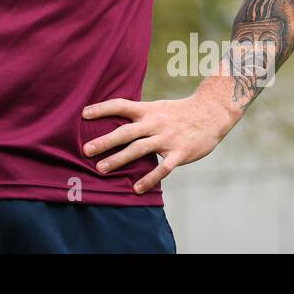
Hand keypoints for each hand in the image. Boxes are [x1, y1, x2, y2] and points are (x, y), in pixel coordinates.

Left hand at [82, 91, 234, 194]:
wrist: (211, 114)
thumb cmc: (179, 112)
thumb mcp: (157, 107)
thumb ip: (138, 115)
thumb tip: (113, 121)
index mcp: (147, 110)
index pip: (120, 105)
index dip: (101, 109)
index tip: (83, 114)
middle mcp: (154, 123)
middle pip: (125, 132)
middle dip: (104, 141)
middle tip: (85, 150)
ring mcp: (167, 138)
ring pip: (139, 149)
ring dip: (119, 160)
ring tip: (100, 169)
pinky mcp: (179, 153)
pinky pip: (162, 168)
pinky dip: (149, 178)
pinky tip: (136, 188)